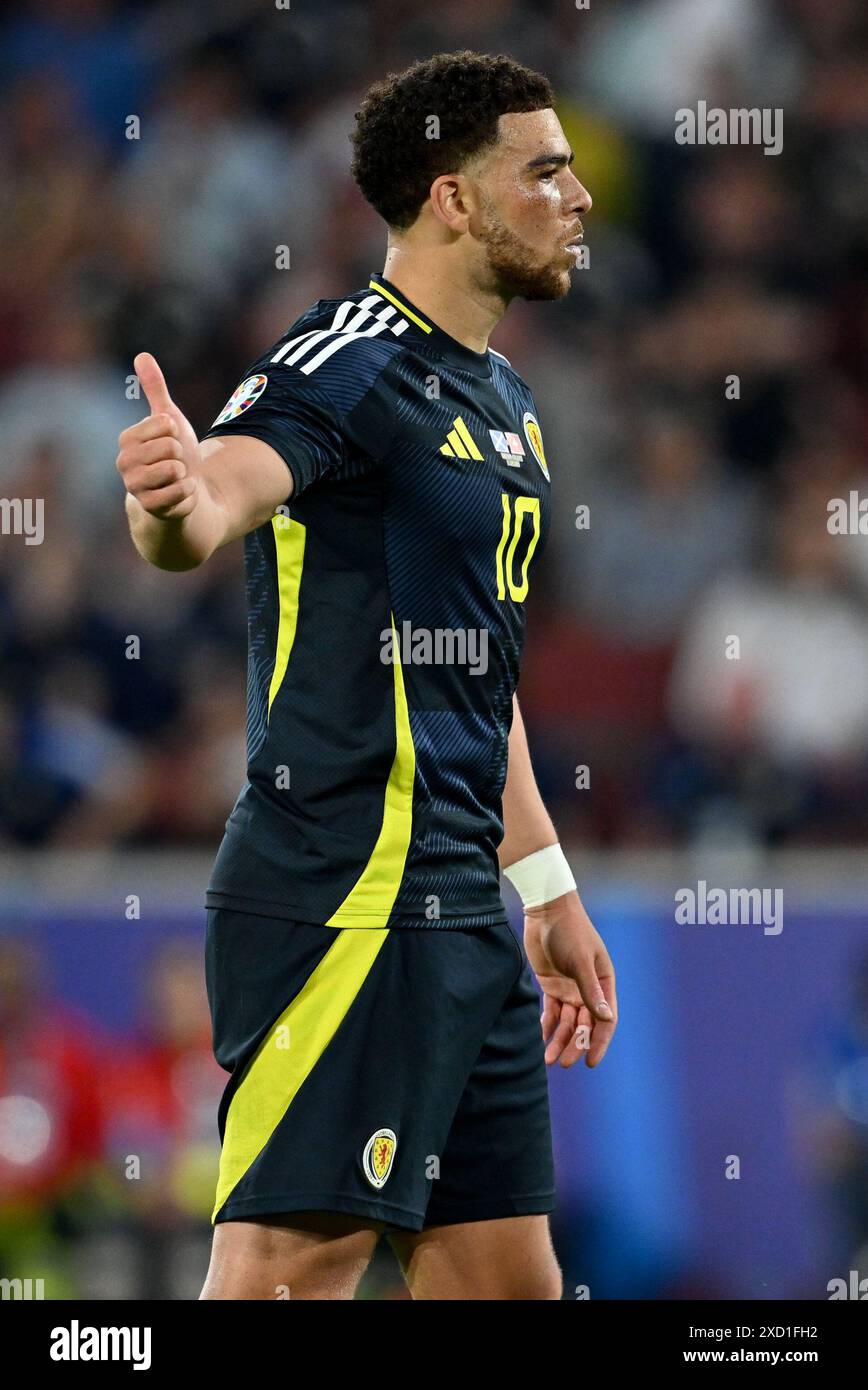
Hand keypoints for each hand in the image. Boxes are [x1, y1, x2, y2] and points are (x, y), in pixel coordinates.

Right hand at [116, 353, 200, 518]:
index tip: (170, 441)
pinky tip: (180, 494)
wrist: (182, 494)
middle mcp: (124, 463)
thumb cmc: (174, 455)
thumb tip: (143, 355)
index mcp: (127, 439)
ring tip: (176, 479)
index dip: (176, 432)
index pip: (164, 424)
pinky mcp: (150, 507)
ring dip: (184, 475)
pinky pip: (180, 492)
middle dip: (181, 455)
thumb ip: (155, 389)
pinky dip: (188, 493)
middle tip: (175, 463)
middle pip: (170, 447)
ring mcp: (135, 487)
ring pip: (174, 470)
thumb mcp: (169, 420)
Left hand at [523, 892, 616, 1068]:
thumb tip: (606, 1019)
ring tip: (548, 1059)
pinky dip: (547, 1026)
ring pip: (567, 1022)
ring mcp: (569, 988)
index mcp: (604, 983)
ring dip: (559, 1040)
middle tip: (563, 1063)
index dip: (599, 1042)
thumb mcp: (581, 961)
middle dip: (575, 1045)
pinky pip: (551, 1012)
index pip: (605, 1020)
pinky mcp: (551, 985)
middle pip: (584, 1025)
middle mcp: (589, 989)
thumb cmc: (570, 932)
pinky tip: (540, 1040)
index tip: (590, 1062)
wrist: (546, 911)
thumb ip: (590, 990)